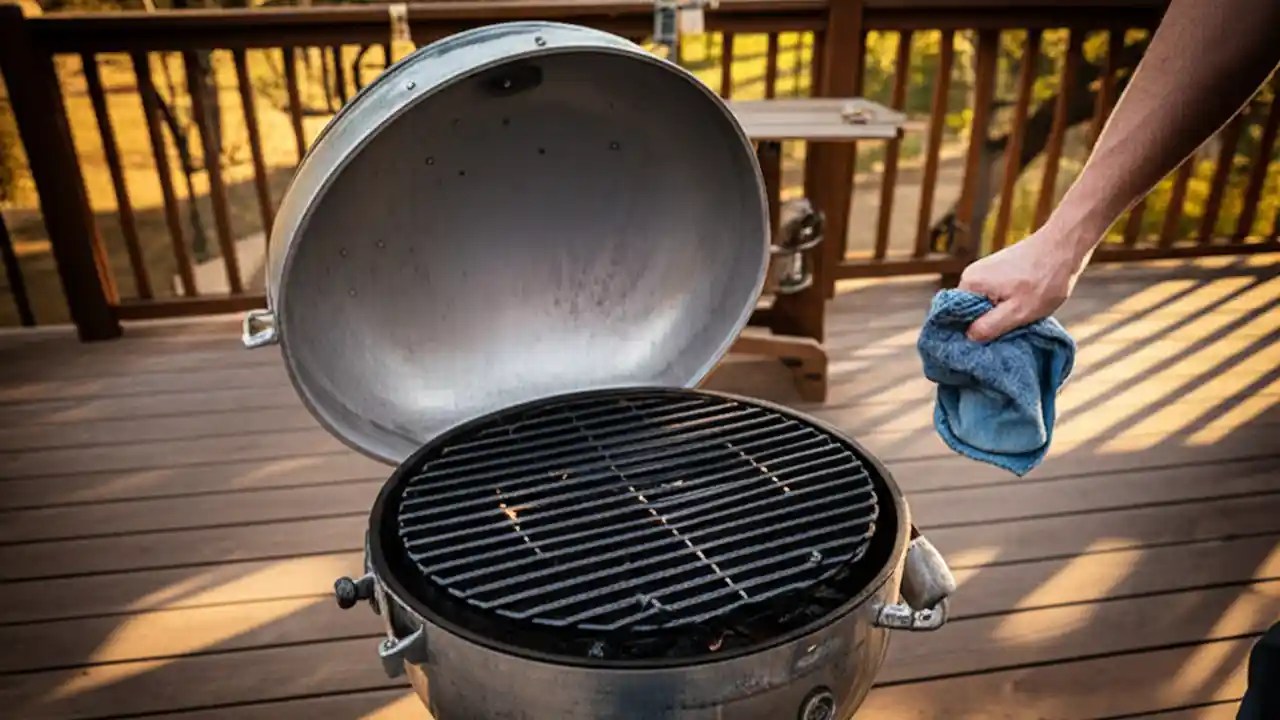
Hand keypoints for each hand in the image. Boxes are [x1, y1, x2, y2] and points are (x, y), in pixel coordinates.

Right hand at [958, 225, 1088, 342]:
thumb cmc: (1044, 279)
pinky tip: (1024, 306)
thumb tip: (968, 338)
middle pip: (971, 311)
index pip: (956, 316)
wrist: (1065, 246)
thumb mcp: (1018, 311)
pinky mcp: (998, 271)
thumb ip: (990, 326)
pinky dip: (1007, 304)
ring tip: (1020, 317)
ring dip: (1000, 315)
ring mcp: (985, 271)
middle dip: (988, 324)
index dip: (969, 333)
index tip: (987, 343)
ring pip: (985, 305)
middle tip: (1008, 332)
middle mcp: (972, 275)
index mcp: (970, 284)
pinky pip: (995, 296)